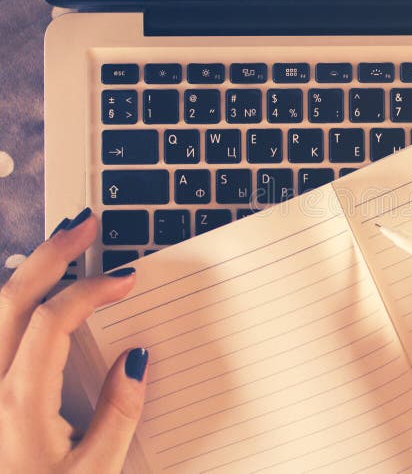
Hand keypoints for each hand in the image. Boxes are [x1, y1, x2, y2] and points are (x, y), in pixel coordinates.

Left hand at [0, 208, 147, 472]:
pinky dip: (10, 300)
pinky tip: (28, 292)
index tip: (125, 280)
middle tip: (84, 224)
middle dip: (52, 254)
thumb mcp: (95, 473)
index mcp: (19, 403)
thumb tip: (136, 360)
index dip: (92, 289)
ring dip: (27, 269)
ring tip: (59, 244)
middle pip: (12, 298)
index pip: (53, 321)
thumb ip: (120, 415)